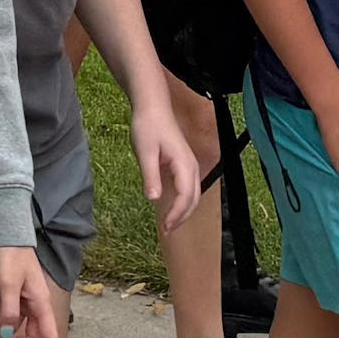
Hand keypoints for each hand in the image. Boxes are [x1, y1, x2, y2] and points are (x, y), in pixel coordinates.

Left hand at [0, 244, 62, 337]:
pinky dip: (0, 310)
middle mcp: (38, 305)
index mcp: (42, 303)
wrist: (5, 234)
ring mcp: (28, 301)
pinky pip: (10, 312)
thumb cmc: (11, 256)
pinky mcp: (18, 295)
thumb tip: (7, 335)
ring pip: (18, 324)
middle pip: (33, 336)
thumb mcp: (8, 284)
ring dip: (4, 321)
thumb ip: (9, 311)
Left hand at [135, 94, 207, 226]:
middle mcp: (191, 166)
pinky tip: (171, 208)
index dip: (177, 214)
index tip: (165, 227)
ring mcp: (189, 165)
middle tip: (166, 231)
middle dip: (182, 217)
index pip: (185, 195)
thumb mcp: (145, 151)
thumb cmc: (148, 126)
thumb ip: (150, 175)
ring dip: (183, 211)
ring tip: (169, 225)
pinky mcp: (183, 164)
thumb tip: (152, 199)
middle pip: (193, 198)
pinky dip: (183, 201)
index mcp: (183, 164)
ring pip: (193, 194)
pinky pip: (188, 188)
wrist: (152, 106)